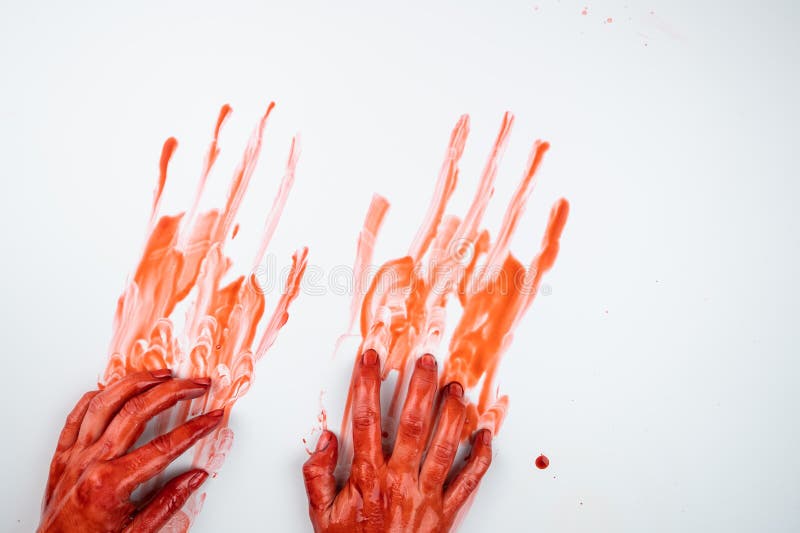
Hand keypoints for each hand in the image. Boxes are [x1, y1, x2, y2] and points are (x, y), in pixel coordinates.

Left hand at [39, 370, 222, 531]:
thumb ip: (168, 503)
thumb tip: (195, 477)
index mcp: (112, 483)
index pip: (164, 446)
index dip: (195, 428)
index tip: (213, 417)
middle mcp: (91, 462)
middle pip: (137, 411)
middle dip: (174, 392)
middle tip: (197, 385)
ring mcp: (74, 455)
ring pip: (106, 402)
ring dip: (137, 381)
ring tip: (162, 374)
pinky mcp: (62, 454)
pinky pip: (78, 414)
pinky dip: (98, 396)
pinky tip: (115, 387)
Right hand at [303, 350, 492, 531]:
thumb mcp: (322, 516)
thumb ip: (317, 475)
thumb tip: (325, 440)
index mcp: (368, 478)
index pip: (366, 420)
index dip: (367, 384)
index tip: (371, 358)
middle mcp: (400, 482)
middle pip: (413, 424)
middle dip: (421, 387)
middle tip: (427, 359)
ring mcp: (426, 496)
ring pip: (445, 446)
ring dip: (452, 413)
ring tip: (456, 388)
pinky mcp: (446, 512)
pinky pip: (469, 480)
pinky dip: (481, 456)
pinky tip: (486, 434)